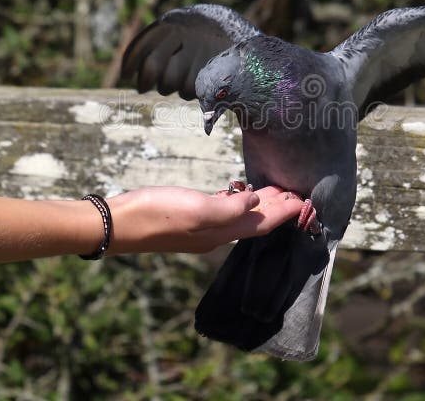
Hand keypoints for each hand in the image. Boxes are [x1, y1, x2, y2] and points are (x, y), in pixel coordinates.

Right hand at [107, 186, 303, 253]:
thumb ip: (230, 208)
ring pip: (238, 216)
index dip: (285, 213)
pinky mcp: (186, 218)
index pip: (262, 224)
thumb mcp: (198, 208)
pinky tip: (235, 194)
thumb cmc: (157, 214)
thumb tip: (257, 203)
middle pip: (254, 221)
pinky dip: (235, 202)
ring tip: (273, 190)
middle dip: (275, 208)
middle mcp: (215, 233)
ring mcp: (200, 227)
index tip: (305, 201)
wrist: (119, 224)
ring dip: (257, 205)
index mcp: (221, 231)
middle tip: (294, 191)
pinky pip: (221, 211)